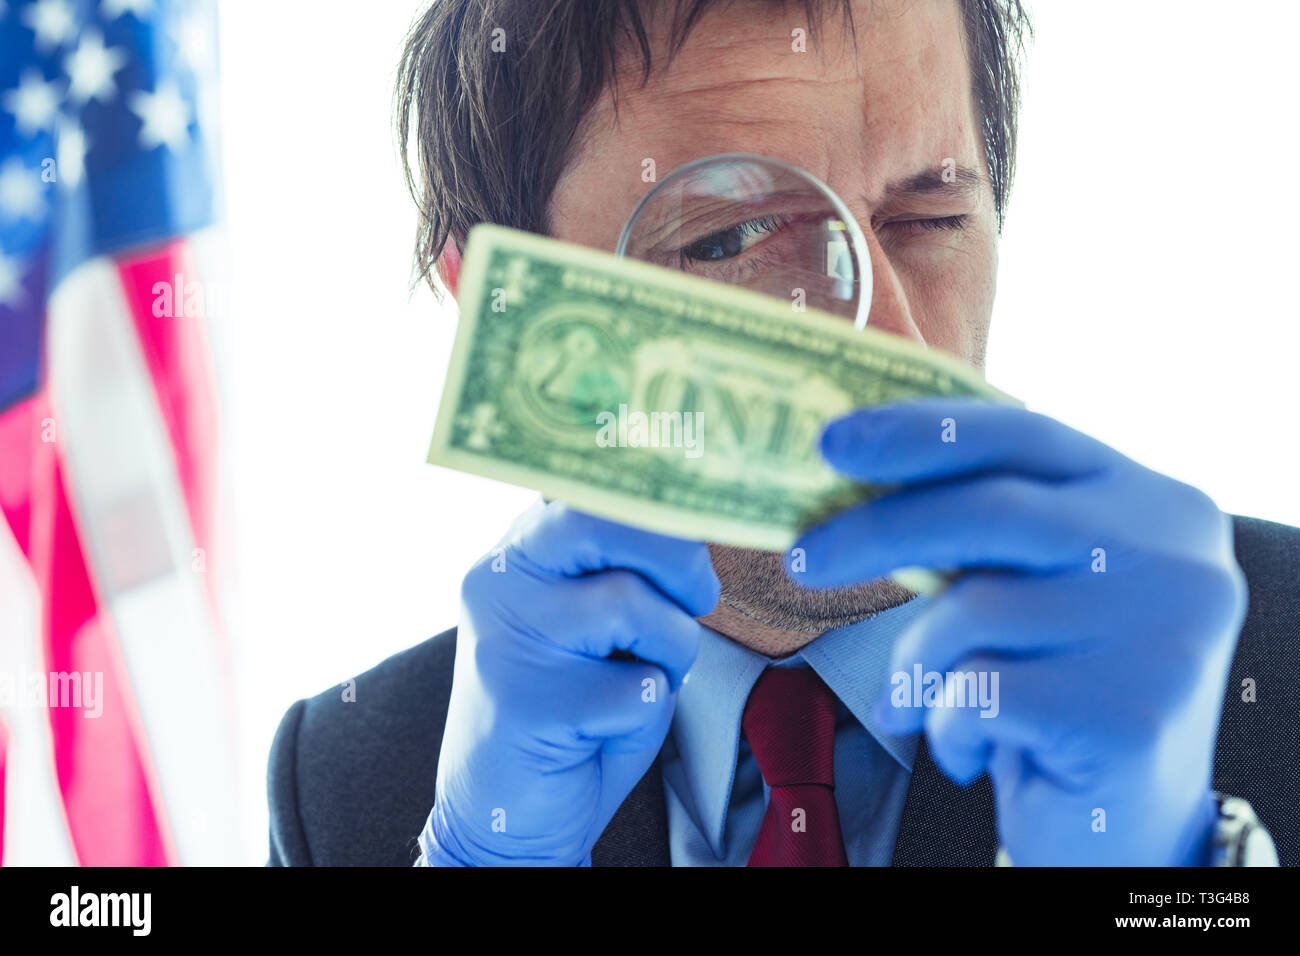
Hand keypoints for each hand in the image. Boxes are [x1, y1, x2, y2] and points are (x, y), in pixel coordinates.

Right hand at [420, 500, 718, 865]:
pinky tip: (605, 728)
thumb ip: (622, 565)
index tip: (703, 505)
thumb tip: (698, 514)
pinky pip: (638, 686)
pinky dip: (648, 711)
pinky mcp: (526, 703)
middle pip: (602, 518)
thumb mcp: (591, 621)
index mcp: (517, 551)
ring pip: (631, 604)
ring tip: (639, 678)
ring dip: (670, 649)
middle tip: (698, 594)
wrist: (505, 813)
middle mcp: (500, 581)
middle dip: (675, 554)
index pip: (584, 482)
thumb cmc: (570, 708)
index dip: (653, 488)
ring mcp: (507, 640)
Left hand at [792, 398, 1244, 865]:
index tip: (833, 444)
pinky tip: (965, 750)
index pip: (1025, 435)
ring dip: (915, 660)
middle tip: (803, 559)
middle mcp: (1176, 558)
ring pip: (974, 608)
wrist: (1126, 825)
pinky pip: (978, 691)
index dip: (922, 432)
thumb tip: (855, 467)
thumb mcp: (1038, 588)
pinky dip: (944, 721)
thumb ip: (986, 528)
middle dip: (878, 530)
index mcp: (1153, 503)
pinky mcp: (1128, 716)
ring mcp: (1162, 636)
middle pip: (992, 510)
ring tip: (914, 700)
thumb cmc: (1060, 689)